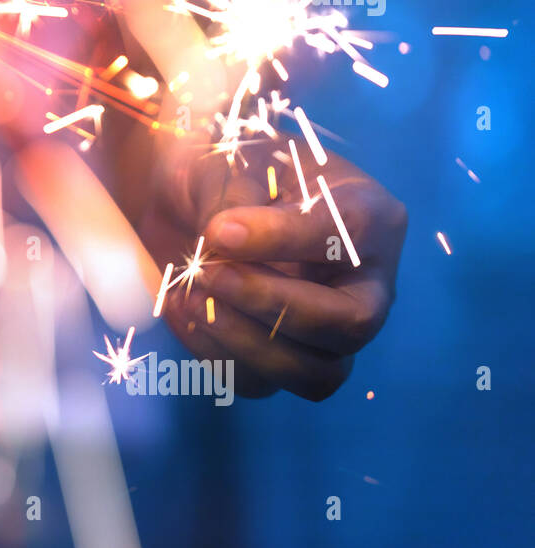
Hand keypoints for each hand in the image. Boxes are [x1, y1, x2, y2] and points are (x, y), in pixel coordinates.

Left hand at [145, 133, 406, 400]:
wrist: (181, 197)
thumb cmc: (220, 169)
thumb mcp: (226, 163)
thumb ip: (232, 198)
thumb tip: (224, 243)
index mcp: (367, 216)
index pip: (348, 236)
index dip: (282, 240)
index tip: (218, 229)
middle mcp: (363, 282)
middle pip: (353, 326)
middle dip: (272, 305)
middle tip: (208, 273)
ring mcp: (327, 330)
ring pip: (316, 375)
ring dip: (245, 343)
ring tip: (190, 296)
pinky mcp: (281, 357)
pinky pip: (259, 384)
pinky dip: (212, 354)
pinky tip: (179, 308)